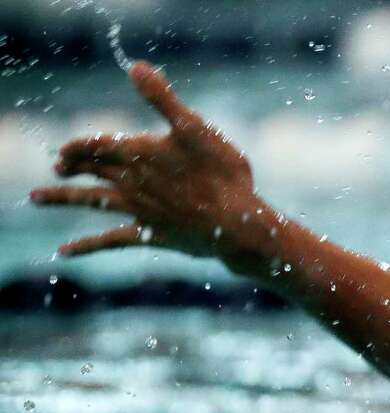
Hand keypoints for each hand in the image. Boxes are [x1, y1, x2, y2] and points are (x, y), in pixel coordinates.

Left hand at [30, 61, 273, 274]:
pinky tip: (64, 252)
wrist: (235, 224)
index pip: (96, 145)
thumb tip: (135, 67)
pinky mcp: (150, 234)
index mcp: (139, 153)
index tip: (65, 148)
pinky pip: (109, 240)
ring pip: (90, 200)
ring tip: (37, 198)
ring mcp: (137, 210)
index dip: (78, 145)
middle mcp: (130, 181)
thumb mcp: (195, 128)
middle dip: (72, 166)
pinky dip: (85, 246)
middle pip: (91, 170)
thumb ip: (162, 99)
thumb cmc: (221, 174)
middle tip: (58, 166)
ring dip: (62, 197)